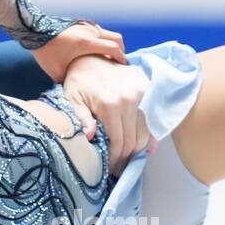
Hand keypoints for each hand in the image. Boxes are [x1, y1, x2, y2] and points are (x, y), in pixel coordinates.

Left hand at [33, 20, 126, 81]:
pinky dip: (102, 40)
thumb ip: (70, 82)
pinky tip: (95, 51)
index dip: (121, 58)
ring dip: (110, 44)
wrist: (33, 31)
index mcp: (87, 42)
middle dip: (120, 50)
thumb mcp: (57, 72)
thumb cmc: (45, 51)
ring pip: (107, 33)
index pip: (114, 48)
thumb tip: (77, 93)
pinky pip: (98, 31)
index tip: (123, 67)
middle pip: (116, 38)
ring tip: (108, 57)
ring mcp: (86, 25)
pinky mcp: (81, 23)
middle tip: (118, 62)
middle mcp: (90, 31)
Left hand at [62, 54, 155, 176]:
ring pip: (145, 131)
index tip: (111, 170)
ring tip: (129, 160)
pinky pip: (151, 118)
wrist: (91, 55)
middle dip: (127, 158)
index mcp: (110, 104)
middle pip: (134, 139)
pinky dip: (150, 135)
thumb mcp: (72, 98)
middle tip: (119, 169)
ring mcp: (141, 93)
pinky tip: (146, 149)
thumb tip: (89, 138)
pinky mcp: (147, 88)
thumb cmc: (78, 80)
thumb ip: (81, 118)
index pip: (119, 141)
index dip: (117, 159)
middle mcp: (130, 99)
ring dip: (138, 149)